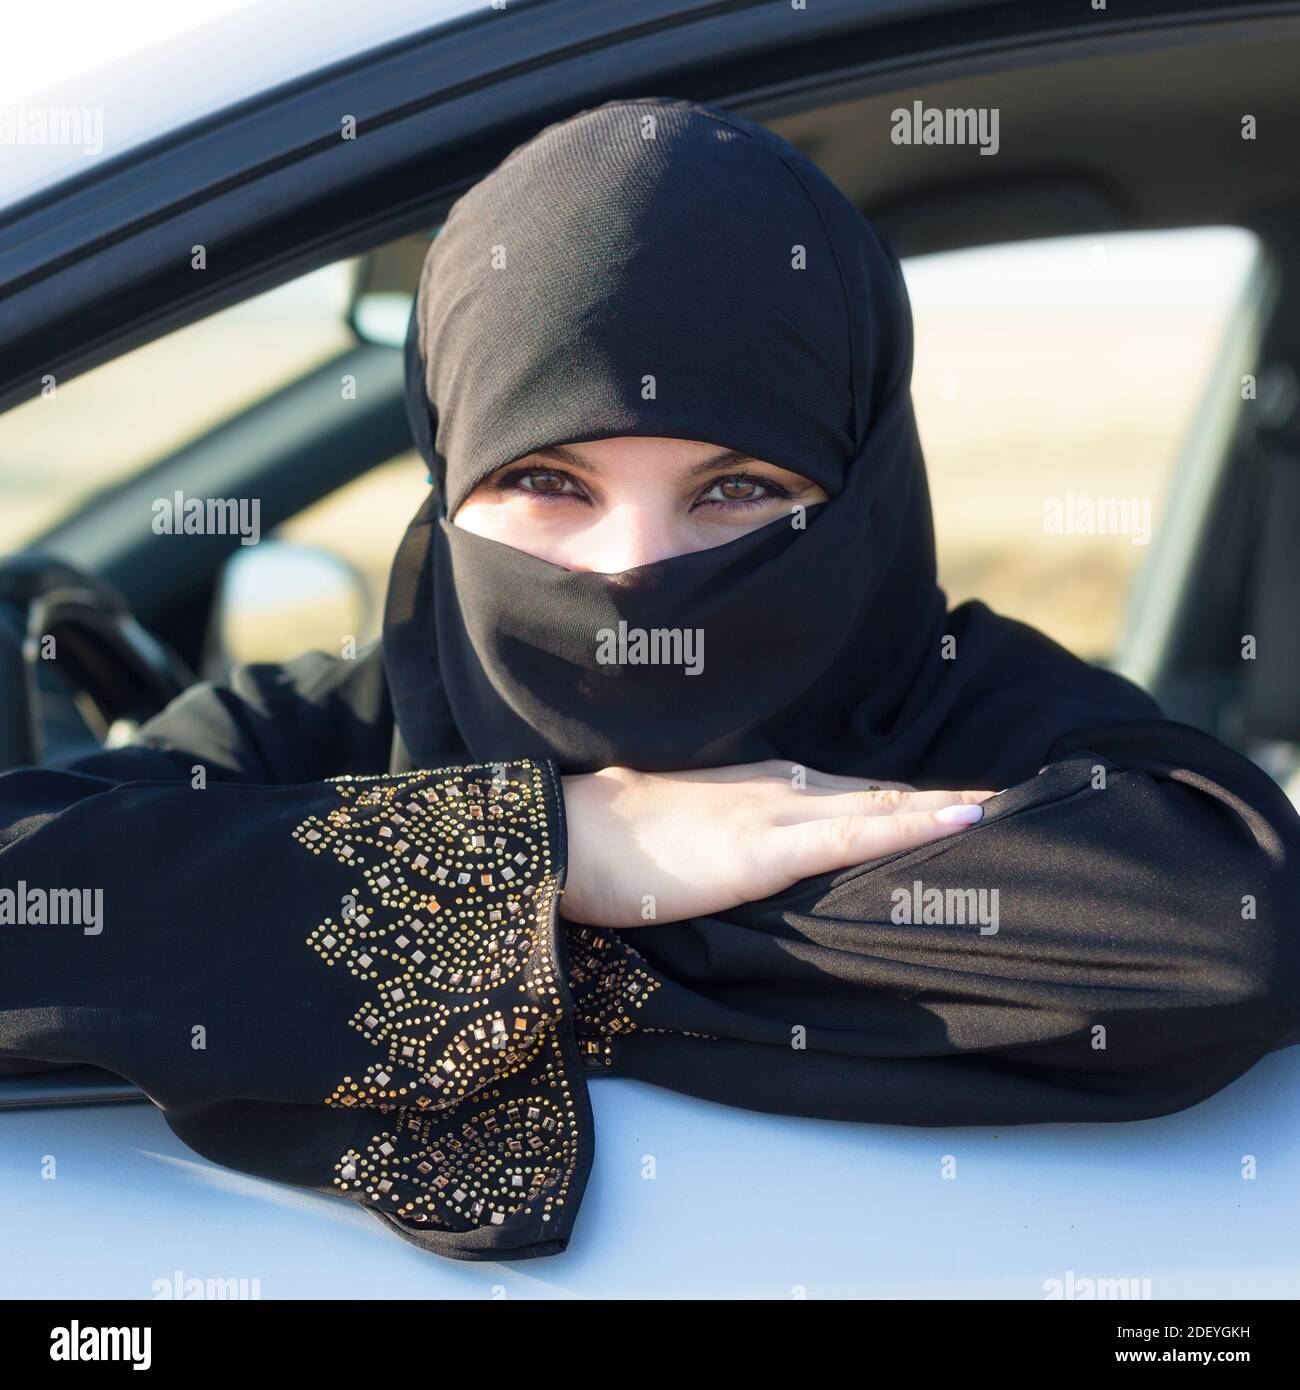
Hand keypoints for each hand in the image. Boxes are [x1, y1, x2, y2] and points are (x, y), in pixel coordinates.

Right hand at [559, 760, 993, 927]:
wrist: (569, 836)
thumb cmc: (617, 838)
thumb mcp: (687, 827)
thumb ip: (732, 833)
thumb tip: (751, 852)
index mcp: (763, 787)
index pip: (852, 793)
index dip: (908, 798)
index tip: (961, 801)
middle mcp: (781, 789)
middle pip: (880, 794)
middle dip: (944, 798)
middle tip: (1013, 799)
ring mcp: (776, 815)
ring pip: (880, 807)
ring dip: (945, 807)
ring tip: (1007, 806)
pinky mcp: (765, 850)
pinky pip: (853, 838)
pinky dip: (911, 827)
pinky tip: (958, 821)